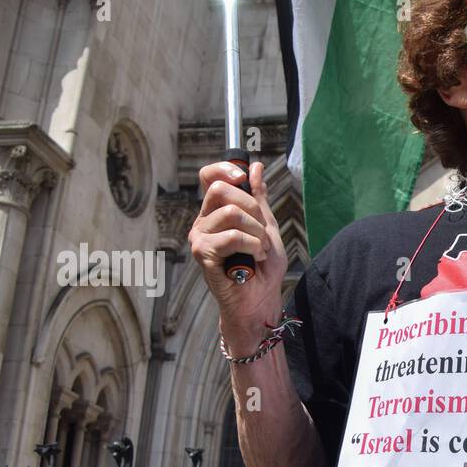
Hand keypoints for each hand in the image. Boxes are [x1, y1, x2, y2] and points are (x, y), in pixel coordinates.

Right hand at [188, 161, 287, 350]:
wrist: (261, 300)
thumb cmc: (263, 269)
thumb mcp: (266, 227)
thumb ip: (259, 199)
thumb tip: (253, 166)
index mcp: (216, 212)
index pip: (209, 177)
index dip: (225, 169)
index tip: (243, 178)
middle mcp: (204, 222)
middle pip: (220, 189)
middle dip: (251, 208)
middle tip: (261, 231)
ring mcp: (200, 237)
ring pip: (230, 212)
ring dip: (256, 232)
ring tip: (261, 250)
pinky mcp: (203, 254)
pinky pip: (232, 236)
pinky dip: (252, 245)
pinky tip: (255, 259)